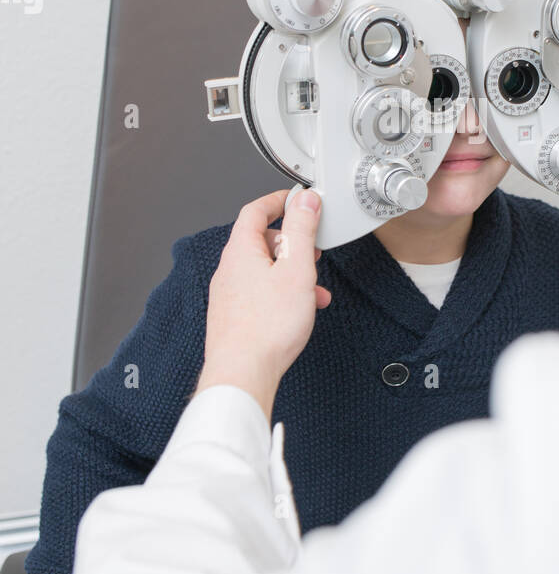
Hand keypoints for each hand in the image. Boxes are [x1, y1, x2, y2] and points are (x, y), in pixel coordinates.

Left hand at [196, 187, 330, 417]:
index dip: (278, 200)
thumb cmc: (266, 327)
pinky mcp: (234, 315)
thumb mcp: (296, 270)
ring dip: (291, 272)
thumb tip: (305, 202)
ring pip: (264, 269)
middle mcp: (229, 269)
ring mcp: (229, 293)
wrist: (242, 373)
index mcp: (241, 251)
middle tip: (312, 247)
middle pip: (260, 240)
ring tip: (314, 288)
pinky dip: (282, 292)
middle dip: (291, 242)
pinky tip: (299, 310)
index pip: (255, 210)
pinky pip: (260, 292)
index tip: (297, 200)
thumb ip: (302, 231)